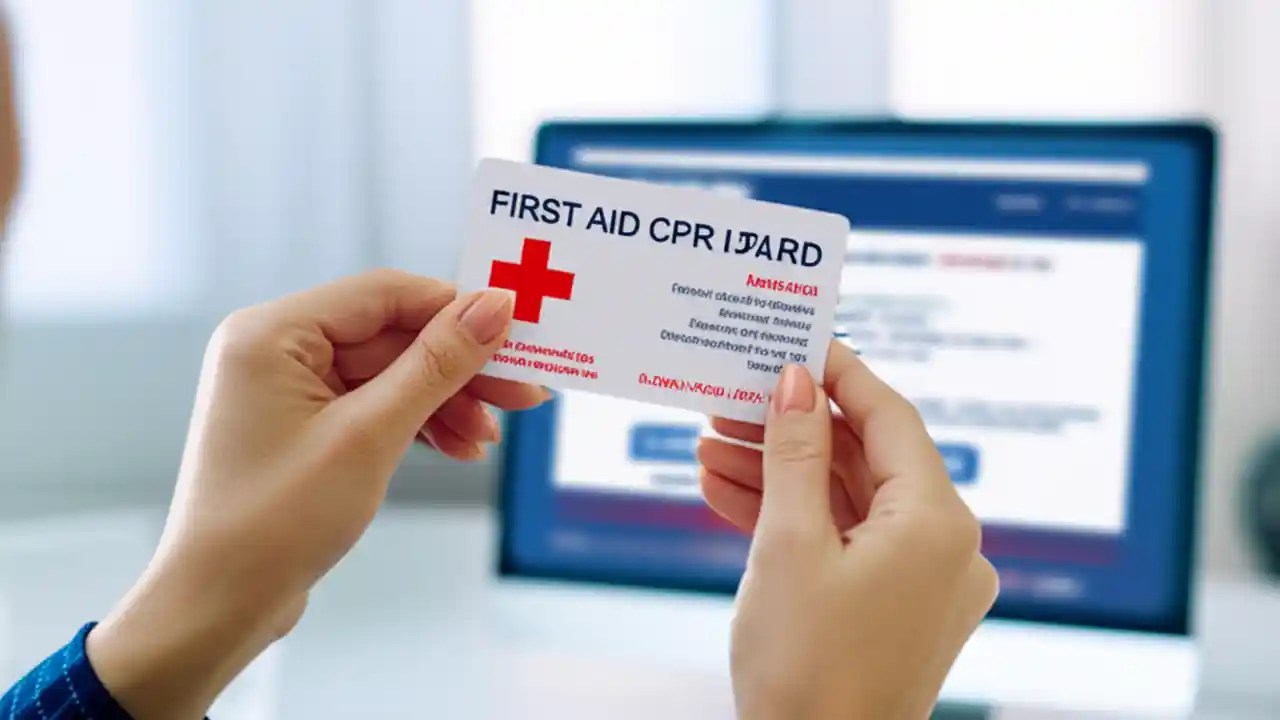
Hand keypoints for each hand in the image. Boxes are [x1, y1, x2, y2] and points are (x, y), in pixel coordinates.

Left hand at [86, 271, 544, 718]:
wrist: (217, 605)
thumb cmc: (273, 522)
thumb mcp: (369, 435)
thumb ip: (435, 365)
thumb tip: (493, 308)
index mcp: (272, 332)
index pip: (384, 294)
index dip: (455, 308)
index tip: (516, 331)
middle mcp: (273, 349)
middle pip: (391, 336)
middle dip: (459, 368)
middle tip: (523, 391)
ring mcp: (285, 389)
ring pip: (388, 374)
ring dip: (444, 402)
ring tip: (491, 438)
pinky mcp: (301, 426)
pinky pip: (371, 404)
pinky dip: (416, 423)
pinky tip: (459, 447)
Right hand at [699, 344, 997, 718]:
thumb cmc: (806, 669)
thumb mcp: (788, 544)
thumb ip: (795, 453)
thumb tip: (796, 381)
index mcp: (937, 523)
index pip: (889, 416)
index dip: (837, 373)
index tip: (791, 342)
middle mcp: (946, 547)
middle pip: (865, 458)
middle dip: (790, 429)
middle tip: (728, 400)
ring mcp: (924, 581)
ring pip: (849, 500)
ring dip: (780, 474)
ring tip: (709, 448)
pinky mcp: (897, 607)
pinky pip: (846, 542)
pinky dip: (794, 519)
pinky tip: (728, 495)